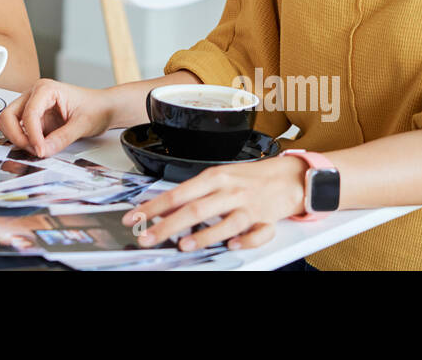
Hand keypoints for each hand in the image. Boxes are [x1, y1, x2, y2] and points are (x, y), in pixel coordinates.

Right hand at [0, 78, 114, 156]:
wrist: (103, 108)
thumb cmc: (95, 107)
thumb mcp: (82, 124)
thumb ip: (62, 138)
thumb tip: (44, 150)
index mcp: (46, 89)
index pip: (29, 113)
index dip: (31, 135)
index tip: (40, 150)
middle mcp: (34, 95)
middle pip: (9, 116)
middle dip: (16, 136)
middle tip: (33, 150)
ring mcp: (32, 107)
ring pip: (9, 123)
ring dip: (18, 139)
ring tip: (37, 149)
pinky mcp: (34, 120)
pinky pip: (20, 131)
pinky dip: (23, 141)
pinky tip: (37, 148)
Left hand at [120, 154, 307, 251]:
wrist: (287, 176)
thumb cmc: (248, 178)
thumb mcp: (218, 178)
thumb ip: (193, 193)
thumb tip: (161, 207)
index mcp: (214, 177)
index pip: (178, 193)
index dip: (153, 206)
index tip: (135, 217)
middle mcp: (229, 190)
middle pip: (195, 209)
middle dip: (167, 225)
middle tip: (148, 237)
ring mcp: (248, 205)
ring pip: (224, 223)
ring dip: (203, 235)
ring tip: (183, 245)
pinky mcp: (266, 219)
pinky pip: (256, 233)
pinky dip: (244, 241)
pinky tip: (232, 246)